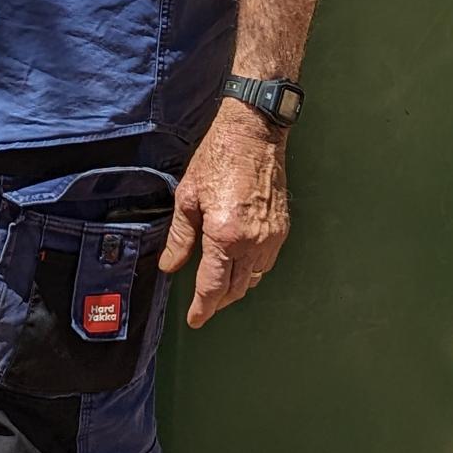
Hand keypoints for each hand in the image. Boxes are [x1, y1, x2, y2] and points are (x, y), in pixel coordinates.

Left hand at [158, 103, 290, 327]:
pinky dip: (251, 269)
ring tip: (219, 287)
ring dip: (236, 287)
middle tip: (203, 305)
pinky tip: (239, 264)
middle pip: (236, 288)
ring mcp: (272, 236)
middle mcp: (253, 241)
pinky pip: (266, 261)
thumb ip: (180, 237)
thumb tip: (170, 265)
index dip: (203, 307)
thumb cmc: (219, 157)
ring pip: (254, 278)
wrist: (254, 133)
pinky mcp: (281, 228)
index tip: (195, 319)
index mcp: (226, 236)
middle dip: (218, 301)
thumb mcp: (188, 196)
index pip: (213, 286)